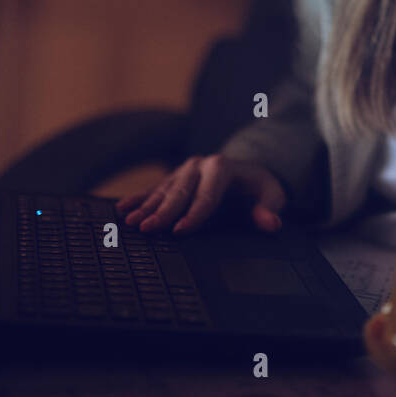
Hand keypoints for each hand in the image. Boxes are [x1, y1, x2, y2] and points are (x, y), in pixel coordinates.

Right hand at [116, 154, 285, 234]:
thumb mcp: (272, 194)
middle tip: (148, 229)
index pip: (207, 195)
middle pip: (180, 192)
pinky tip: (123, 208)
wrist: (247, 171)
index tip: (181, 230)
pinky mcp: (174, 178)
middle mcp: (199, 165)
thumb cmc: (259, 187)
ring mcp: (184, 170)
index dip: (194, 214)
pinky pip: (154, 189)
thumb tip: (271, 223)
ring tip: (130, 222)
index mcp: (222, 167)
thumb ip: (271, 208)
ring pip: (163, 190)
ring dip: (146, 207)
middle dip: (163, 212)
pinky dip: (138, 199)